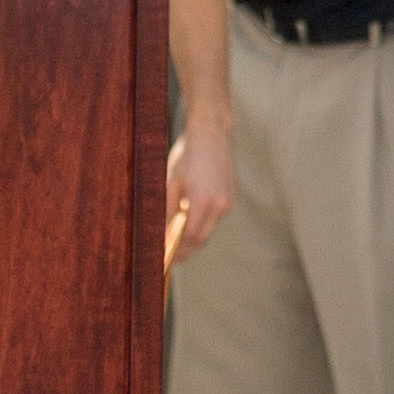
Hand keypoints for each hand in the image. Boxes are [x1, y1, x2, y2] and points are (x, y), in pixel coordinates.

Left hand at [167, 116, 235, 251]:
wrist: (210, 135)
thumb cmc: (186, 156)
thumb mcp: (171, 183)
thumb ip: (167, 211)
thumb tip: (162, 235)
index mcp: (202, 200)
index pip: (189, 237)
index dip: (176, 249)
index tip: (165, 257)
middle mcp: (219, 204)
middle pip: (201, 239)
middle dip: (186, 250)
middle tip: (171, 257)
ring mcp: (228, 202)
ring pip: (209, 230)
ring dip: (194, 239)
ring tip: (177, 242)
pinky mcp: (231, 199)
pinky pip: (215, 219)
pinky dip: (202, 224)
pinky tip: (190, 223)